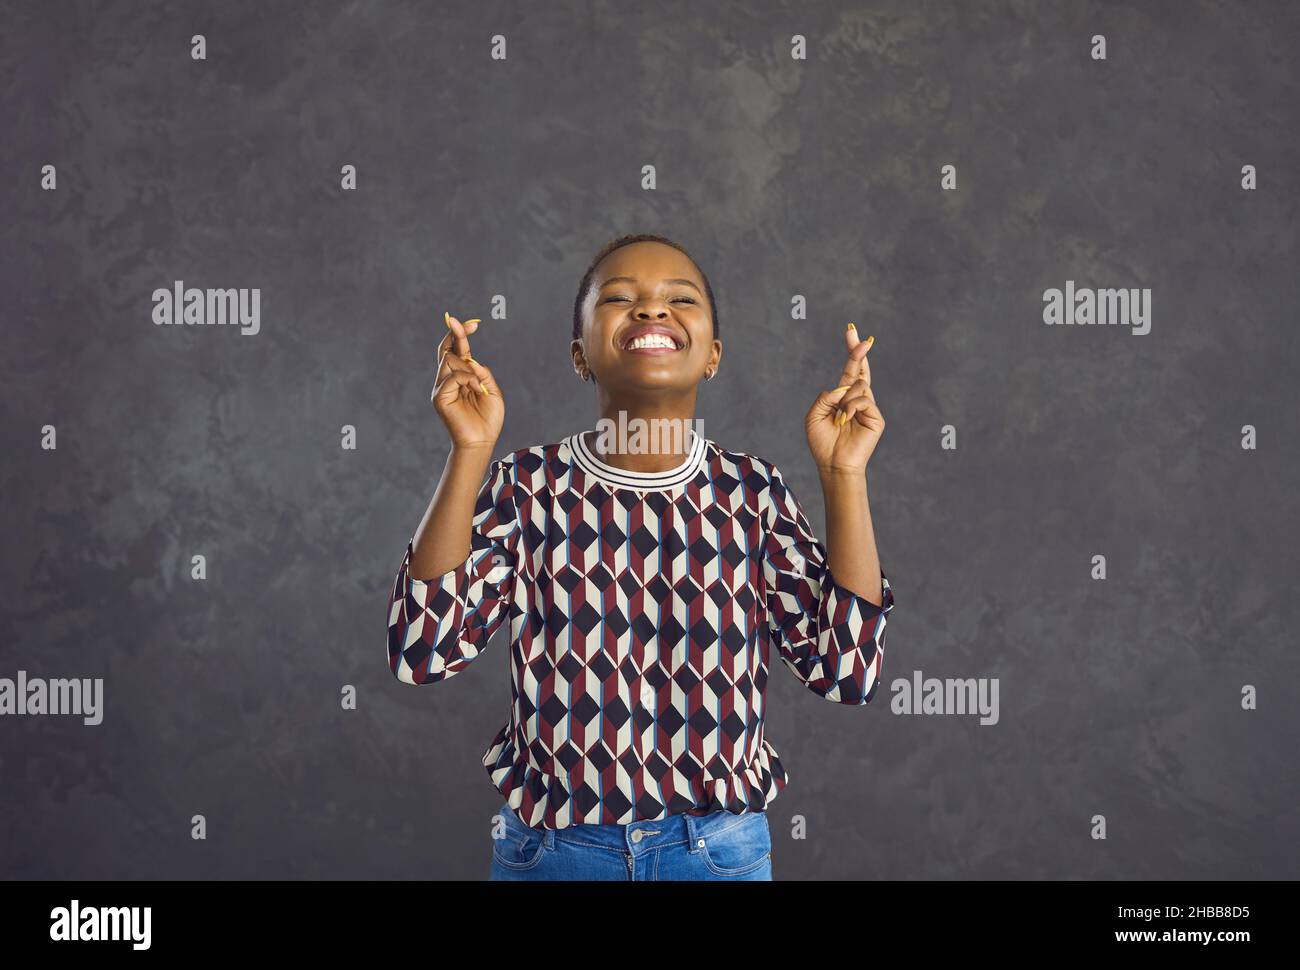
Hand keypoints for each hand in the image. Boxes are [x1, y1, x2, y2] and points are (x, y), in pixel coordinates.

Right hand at [432, 311, 503, 450]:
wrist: (482, 441)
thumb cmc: (487, 419)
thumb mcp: (492, 391)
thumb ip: (483, 374)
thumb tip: (472, 360)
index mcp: (461, 377)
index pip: (456, 351)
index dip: (460, 335)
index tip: (472, 323)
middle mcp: (448, 380)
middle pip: (447, 350)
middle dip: (457, 334)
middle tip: (470, 324)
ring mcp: (442, 388)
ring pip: (449, 361)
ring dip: (468, 367)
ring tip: (477, 385)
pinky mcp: (440, 397)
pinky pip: (452, 377)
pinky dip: (466, 378)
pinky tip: (474, 388)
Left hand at [805, 322, 884, 473]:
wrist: (833, 464)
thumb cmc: (822, 442)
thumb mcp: (814, 415)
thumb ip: (825, 397)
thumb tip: (843, 387)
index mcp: (842, 397)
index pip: (850, 371)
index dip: (852, 352)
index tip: (852, 331)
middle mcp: (857, 400)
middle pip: (860, 370)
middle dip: (858, 351)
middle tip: (860, 336)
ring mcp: (868, 408)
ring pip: (859, 386)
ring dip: (845, 399)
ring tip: (839, 418)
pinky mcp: (876, 418)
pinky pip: (864, 400)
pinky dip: (851, 408)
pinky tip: (845, 420)